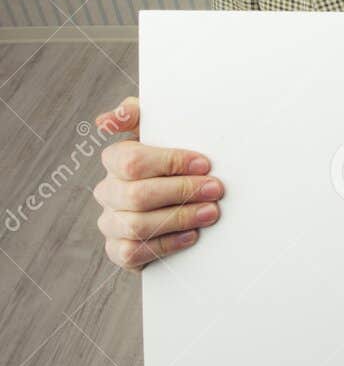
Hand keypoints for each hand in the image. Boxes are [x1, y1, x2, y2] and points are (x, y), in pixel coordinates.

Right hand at [92, 95, 224, 270]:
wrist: (177, 198)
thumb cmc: (170, 160)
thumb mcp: (159, 129)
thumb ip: (137, 113)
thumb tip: (107, 120)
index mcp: (114, 159)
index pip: (132, 161)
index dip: (170, 163)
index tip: (204, 164)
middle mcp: (108, 191)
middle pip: (137, 195)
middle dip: (182, 192)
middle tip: (215, 190)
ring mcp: (110, 222)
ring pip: (136, 225)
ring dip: (179, 219)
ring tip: (210, 213)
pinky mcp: (118, 250)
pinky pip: (134, 252)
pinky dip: (166, 244)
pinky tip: (191, 236)